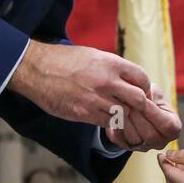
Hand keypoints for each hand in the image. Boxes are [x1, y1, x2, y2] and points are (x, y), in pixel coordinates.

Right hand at [10, 42, 181, 145]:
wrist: (37, 69)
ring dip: (130, 121)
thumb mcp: (93, 55)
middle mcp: (107, 81)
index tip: (143, 94)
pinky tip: (113, 125)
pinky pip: (109, 124)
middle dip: (143, 109)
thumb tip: (128, 79)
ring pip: (125, 115)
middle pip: (139, 100)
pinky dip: (114, 126)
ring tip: (130, 123)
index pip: (141, 78)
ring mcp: (96, 99)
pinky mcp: (84, 113)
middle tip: (141, 113)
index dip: (146, 88)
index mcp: (111, 63)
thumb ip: (113, 67)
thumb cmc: (64, 60)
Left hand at [104, 86, 179, 151]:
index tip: (142, 98)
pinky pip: (122, 141)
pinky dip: (117, 127)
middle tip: (127, 101)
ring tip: (119, 106)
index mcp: (174, 129)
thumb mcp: (156, 95)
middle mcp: (161, 142)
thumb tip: (146, 93)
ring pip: (135, 139)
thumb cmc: (150, 101)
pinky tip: (114, 114)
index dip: (154, 112)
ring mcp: (145, 147)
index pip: (167, 125)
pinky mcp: (129, 147)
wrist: (137, 109)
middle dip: (138, 116)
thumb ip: (153, 94)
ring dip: (126, 121)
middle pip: (150, 135)